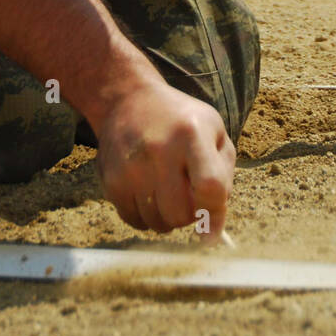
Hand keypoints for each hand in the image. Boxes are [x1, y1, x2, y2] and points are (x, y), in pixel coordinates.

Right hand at [94, 81, 234, 241]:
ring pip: (157, 223)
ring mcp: (132, 166)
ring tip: (167, 191)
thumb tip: (215, 224)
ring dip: (167, 217)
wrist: (128, 100)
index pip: (209, 186)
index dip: (215, 216)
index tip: (212, 235)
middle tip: (188, 199)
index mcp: (192, 134)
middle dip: (190, 216)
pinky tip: (148, 193)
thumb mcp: (213, 130)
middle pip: (181, 213)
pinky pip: (134, 221)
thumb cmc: (180, 120)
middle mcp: (159, 149)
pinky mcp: (111, 179)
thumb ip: (223, 174)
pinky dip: (145, 216)